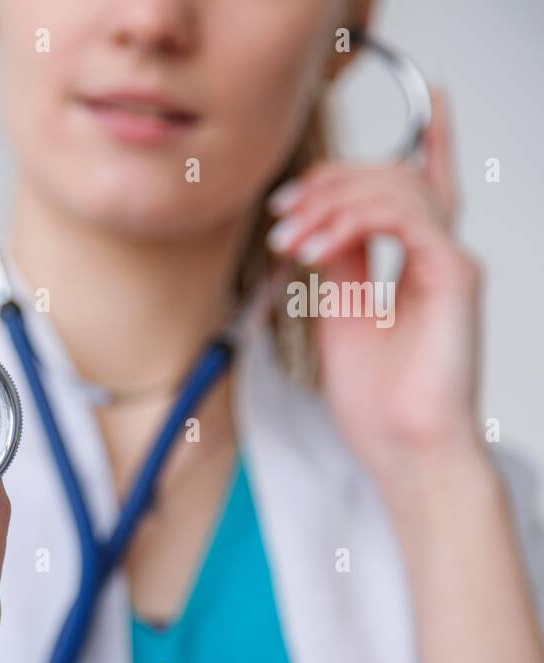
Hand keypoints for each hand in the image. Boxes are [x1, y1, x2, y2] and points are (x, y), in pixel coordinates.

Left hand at [265, 90, 485, 486]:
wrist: (402, 446)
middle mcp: (440, 255)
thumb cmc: (378, 397)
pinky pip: (407, 218)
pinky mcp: (455, 277)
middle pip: (394, 178)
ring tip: (289, 240)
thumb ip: (341, 259)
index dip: (410, 142)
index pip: (419, 185)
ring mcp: (450, 263)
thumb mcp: (341, 310)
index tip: (327, 159)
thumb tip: (321, 219)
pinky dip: (354, 222)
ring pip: (397, 190)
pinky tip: (317, 248)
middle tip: (281, 212)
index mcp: (418, 263)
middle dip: (330, 184)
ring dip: (331, 205)